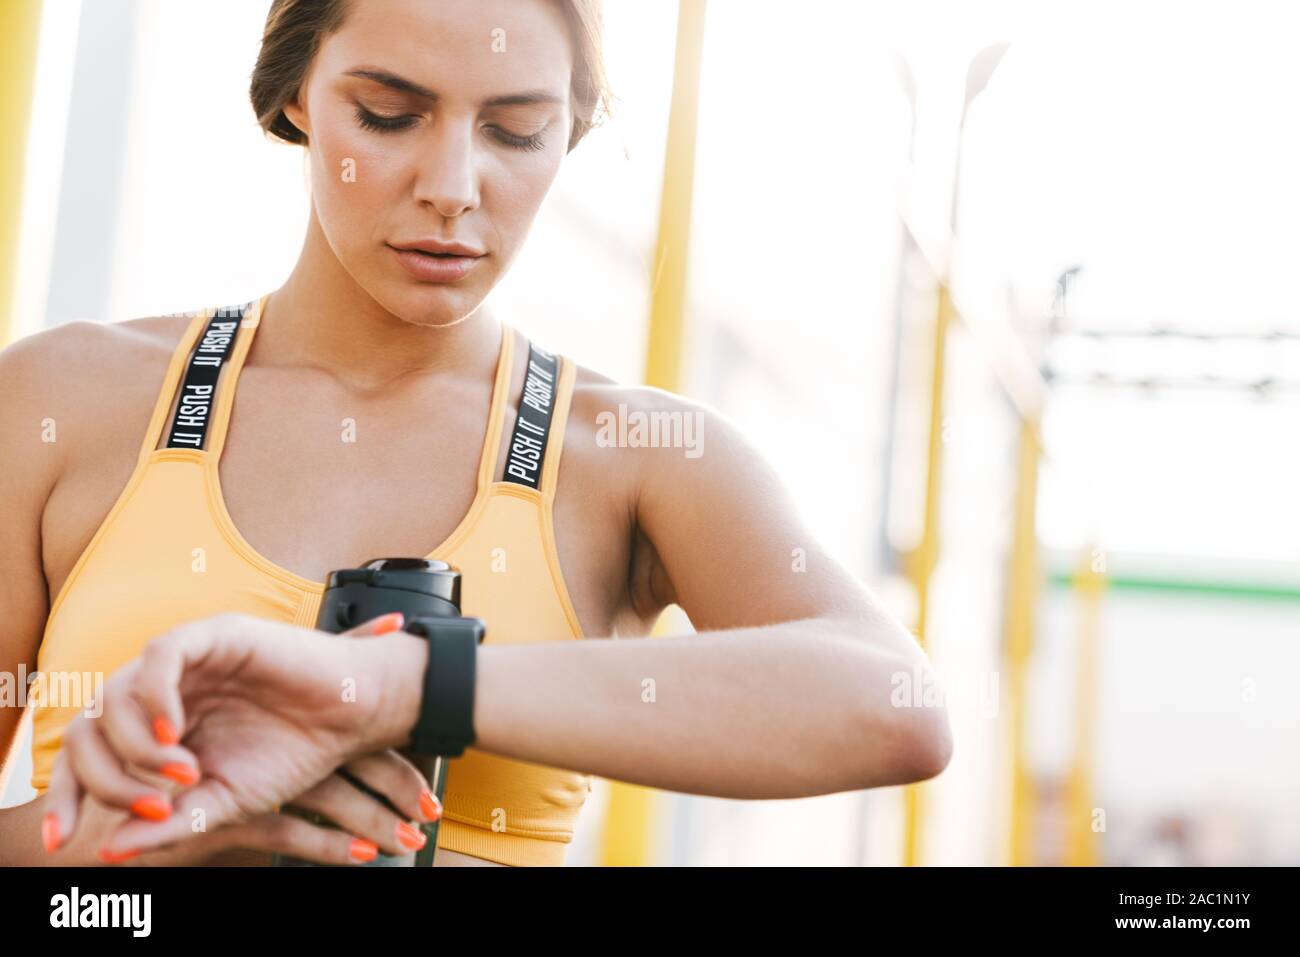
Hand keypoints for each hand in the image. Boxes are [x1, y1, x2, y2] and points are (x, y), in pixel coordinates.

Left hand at [42, 611, 429, 859]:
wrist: (355, 721)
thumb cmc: (295, 753)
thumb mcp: (223, 802)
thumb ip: (170, 823)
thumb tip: (109, 850)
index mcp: (158, 727)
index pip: (88, 752)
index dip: (70, 794)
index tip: (68, 839)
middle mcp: (163, 691)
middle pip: (91, 726)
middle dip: (107, 777)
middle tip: (154, 805)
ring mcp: (187, 659)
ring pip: (118, 692)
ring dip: (138, 745)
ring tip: (183, 773)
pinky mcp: (215, 634)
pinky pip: (161, 656)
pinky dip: (155, 696)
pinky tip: (173, 732)